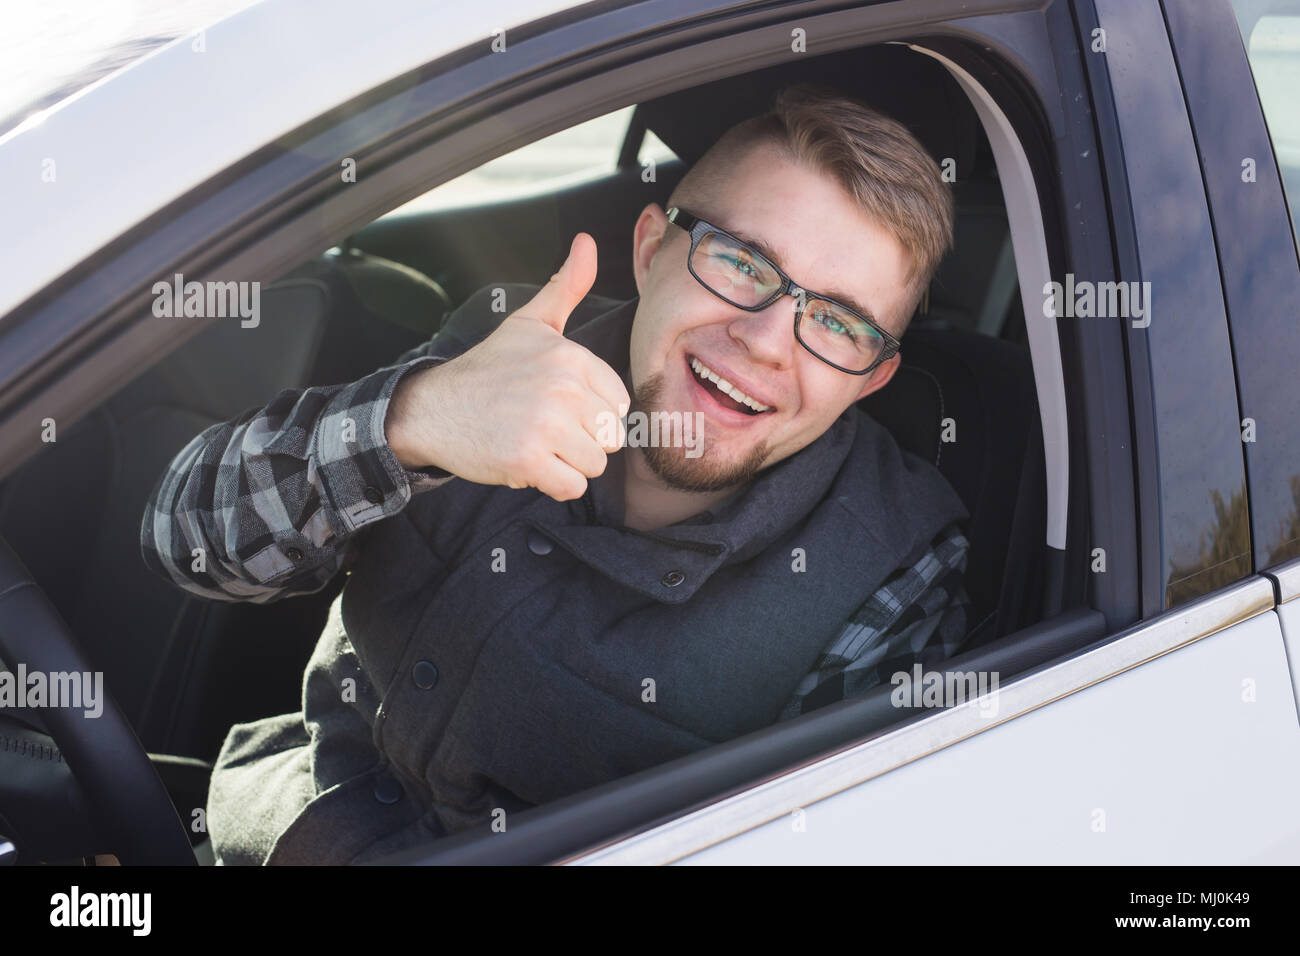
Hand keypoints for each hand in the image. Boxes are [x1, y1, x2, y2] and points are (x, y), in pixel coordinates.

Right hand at [385, 233, 630, 501]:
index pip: (618, 404)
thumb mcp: (530, 323)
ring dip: (566, 463)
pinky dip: (552, 484)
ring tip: (534, 442)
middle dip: (581, 440)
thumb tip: (587, 243)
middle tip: (541, 425)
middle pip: (610, 437)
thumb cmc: (488, 370)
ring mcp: (546, 425)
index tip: (556, 404)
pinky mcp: (529, 460)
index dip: (591, 412)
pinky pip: (571, 487)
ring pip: (594, 464)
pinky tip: (527, 463)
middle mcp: (563, 387)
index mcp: (570, 356)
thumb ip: (566, 288)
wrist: (432, 408)